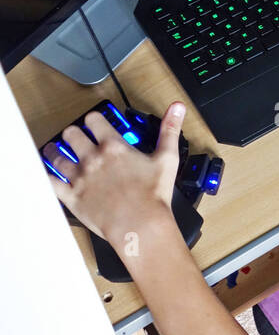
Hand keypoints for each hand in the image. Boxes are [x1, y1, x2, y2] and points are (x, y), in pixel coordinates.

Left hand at [46, 102, 185, 248]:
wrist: (140, 226)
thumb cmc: (153, 196)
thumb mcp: (167, 158)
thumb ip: (169, 130)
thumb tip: (177, 108)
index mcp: (113, 146)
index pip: (94, 120)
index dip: (93, 119)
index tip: (94, 122)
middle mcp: (93, 158)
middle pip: (71, 134)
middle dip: (72, 133)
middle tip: (74, 136)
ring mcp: (79, 178)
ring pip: (56, 156)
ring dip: (54, 150)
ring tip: (53, 149)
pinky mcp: (72, 197)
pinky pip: (50, 182)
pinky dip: (45, 176)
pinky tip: (45, 173)